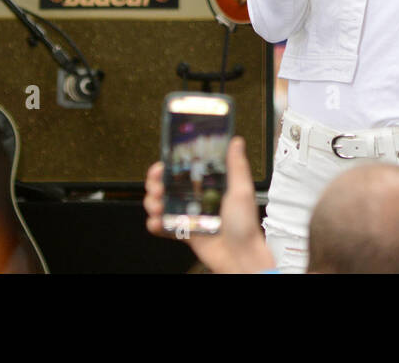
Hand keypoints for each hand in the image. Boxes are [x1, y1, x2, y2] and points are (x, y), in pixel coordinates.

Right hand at [144, 136, 274, 273]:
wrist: (240, 256)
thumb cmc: (245, 225)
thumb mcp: (242, 190)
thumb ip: (237, 166)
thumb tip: (236, 142)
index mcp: (211, 186)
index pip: (185, 171)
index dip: (170, 166)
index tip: (162, 164)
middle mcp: (198, 199)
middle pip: (168, 186)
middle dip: (156, 183)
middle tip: (156, 186)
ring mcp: (190, 216)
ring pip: (162, 204)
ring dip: (153, 202)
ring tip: (156, 205)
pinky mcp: (185, 232)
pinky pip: (165, 227)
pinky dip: (155, 224)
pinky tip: (156, 221)